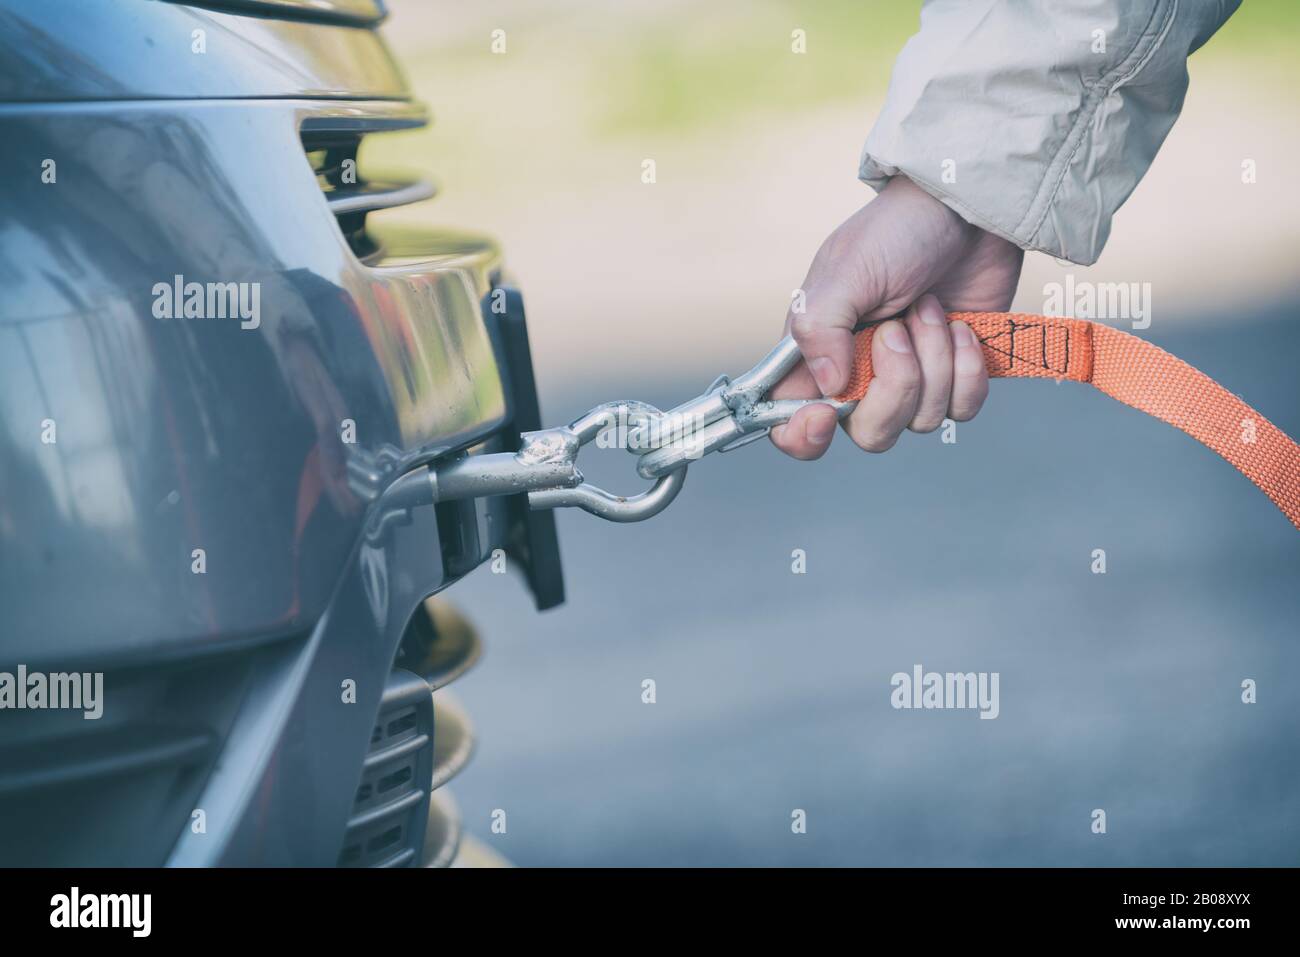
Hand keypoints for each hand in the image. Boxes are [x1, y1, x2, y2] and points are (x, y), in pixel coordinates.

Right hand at [770, 175, 1023, 458]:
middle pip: (868, 432)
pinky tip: (960, 326)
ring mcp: (911, 379)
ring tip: (930, 308)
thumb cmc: (897, 231)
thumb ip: (820, 329)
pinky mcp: (956, 375)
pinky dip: (967, 369)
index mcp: (817, 353)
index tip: (824, 413)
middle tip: (898, 330)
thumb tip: (829, 386)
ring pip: (922, 421)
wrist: (968, 210)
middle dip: (894, 387)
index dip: (802, 434)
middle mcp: (860, 375)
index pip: (790, 421)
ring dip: (934, 361)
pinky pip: (962, 408)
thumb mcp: (845, 271)